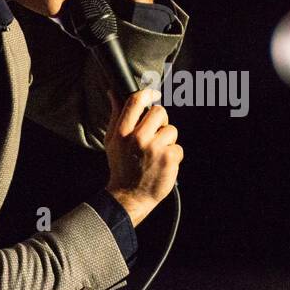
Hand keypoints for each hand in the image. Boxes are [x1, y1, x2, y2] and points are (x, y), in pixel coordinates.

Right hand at [103, 89, 182, 226]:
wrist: (129, 196)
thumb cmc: (121, 167)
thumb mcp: (112, 141)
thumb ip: (115, 116)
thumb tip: (113, 93)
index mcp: (122, 132)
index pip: (136, 102)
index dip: (148, 93)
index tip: (153, 94)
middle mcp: (137, 138)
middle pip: (159, 112)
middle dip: (161, 121)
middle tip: (155, 134)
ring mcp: (154, 148)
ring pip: (171, 130)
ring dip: (167, 141)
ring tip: (156, 154)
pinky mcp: (169, 158)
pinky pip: (178, 147)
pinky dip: (173, 156)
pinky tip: (162, 165)